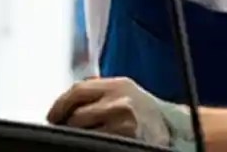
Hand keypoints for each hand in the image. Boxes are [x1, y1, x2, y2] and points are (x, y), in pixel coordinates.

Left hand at [46, 77, 170, 143]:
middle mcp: (121, 101)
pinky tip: (97, 141)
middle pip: (76, 113)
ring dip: (79, 135)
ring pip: (82, 132)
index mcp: (119, 84)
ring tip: (86, 136)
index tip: (52, 116)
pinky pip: (93, 142)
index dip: (59, 105)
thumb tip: (66, 102)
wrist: (174, 129)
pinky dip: (91, 142)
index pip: (78, 90)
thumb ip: (100, 91)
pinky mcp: (124, 139)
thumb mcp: (126, 92)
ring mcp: (122, 122)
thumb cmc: (146, 113)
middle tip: (64, 129)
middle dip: (67, 124)